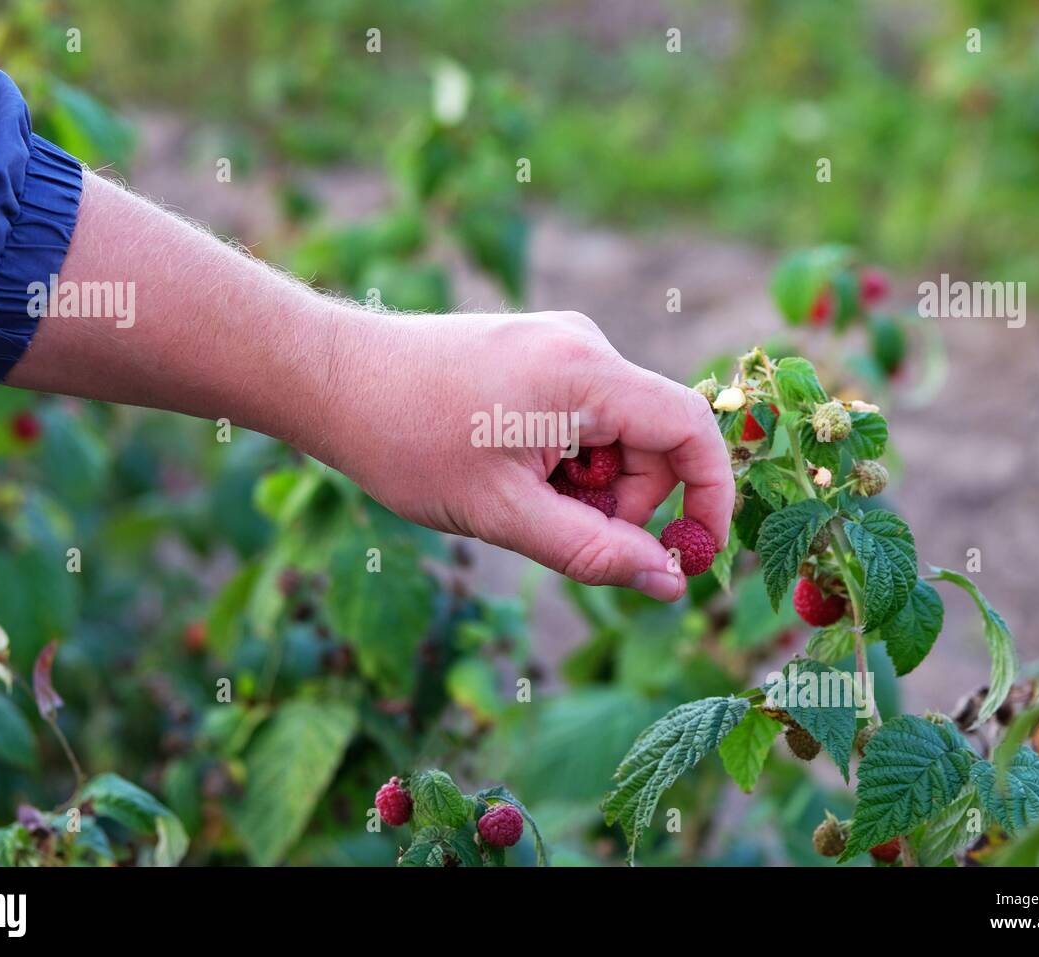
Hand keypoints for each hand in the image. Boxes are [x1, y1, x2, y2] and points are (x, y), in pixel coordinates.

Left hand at [8, 174, 732, 599]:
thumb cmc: (404, 440)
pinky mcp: (535, 354)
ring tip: (515, 500)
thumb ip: (593, 552)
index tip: (691, 558)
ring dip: (588, 486)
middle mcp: (584, 346)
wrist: (328, 377)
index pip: (692, 430)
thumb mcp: (502, 514)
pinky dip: (563, 462)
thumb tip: (669, 584)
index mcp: (585, 374)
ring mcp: (558, 346)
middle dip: (626, 503)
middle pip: (652, 440)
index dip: (710, 499)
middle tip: (561, 536)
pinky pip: (581, 418)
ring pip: (614, 435)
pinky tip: (504, 472)